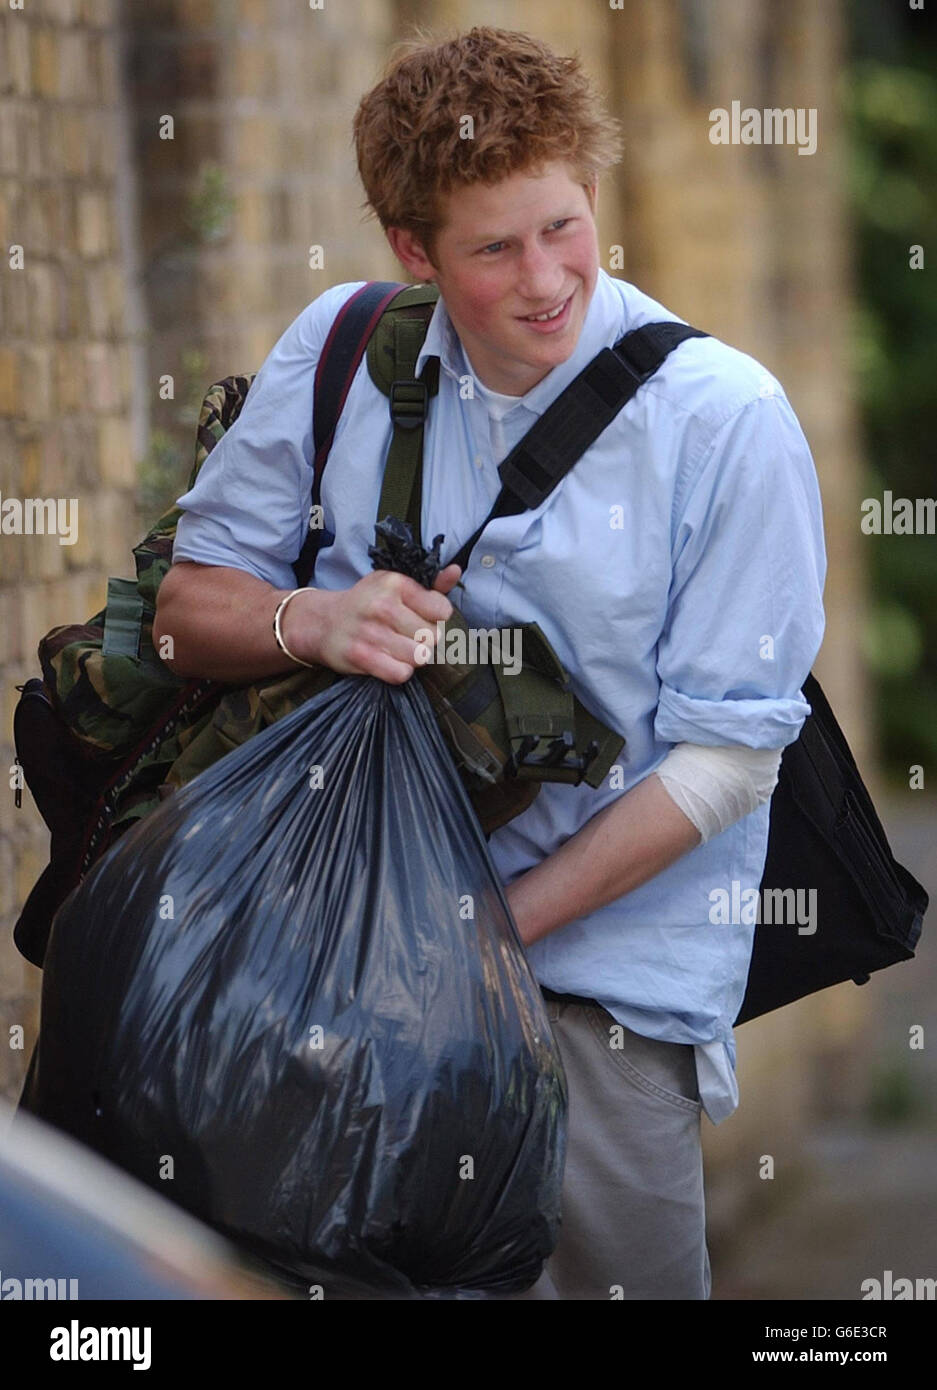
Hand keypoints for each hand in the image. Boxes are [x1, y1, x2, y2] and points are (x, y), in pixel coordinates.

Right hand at [281, 565, 461, 682]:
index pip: (442, 610)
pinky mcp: (361, 656)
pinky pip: (401, 673)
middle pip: (433, 637)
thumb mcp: (395, 584)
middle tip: (407, 635)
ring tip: (398, 648)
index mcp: (395, 584)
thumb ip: (429, 583)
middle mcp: (383, 606)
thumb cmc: (367, 603)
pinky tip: (389, 661)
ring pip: (419, 657)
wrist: (323, 622)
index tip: (423, 617)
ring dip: (412, 657)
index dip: (436, 618)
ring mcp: (371, 632)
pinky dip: (399, 671)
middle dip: (424, 640)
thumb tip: (456, 570)